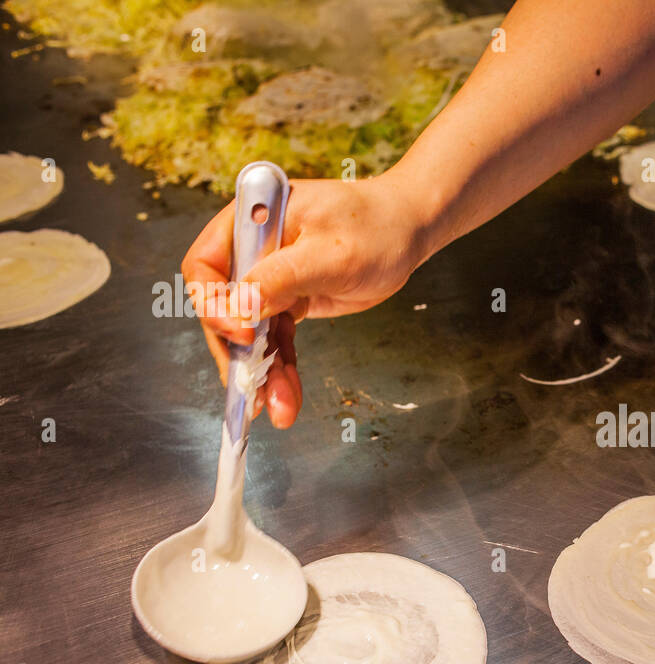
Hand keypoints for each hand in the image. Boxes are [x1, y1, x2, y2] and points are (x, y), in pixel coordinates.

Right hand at [182, 174, 429, 427]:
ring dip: (262, 372)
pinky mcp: (290, 300)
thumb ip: (282, 277)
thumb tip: (238, 308)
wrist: (407, 232)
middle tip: (249, 390)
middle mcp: (252, 250)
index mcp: (250, 222)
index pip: (206, 267)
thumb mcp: (330, 253)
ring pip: (251, 333)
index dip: (214, 305)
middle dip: (237, 353)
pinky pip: (276, 339)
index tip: (240, 335)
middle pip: (223, 309)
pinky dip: (280, 368)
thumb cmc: (375, 228)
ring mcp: (270, 278)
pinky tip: (286, 397)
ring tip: (276, 408)